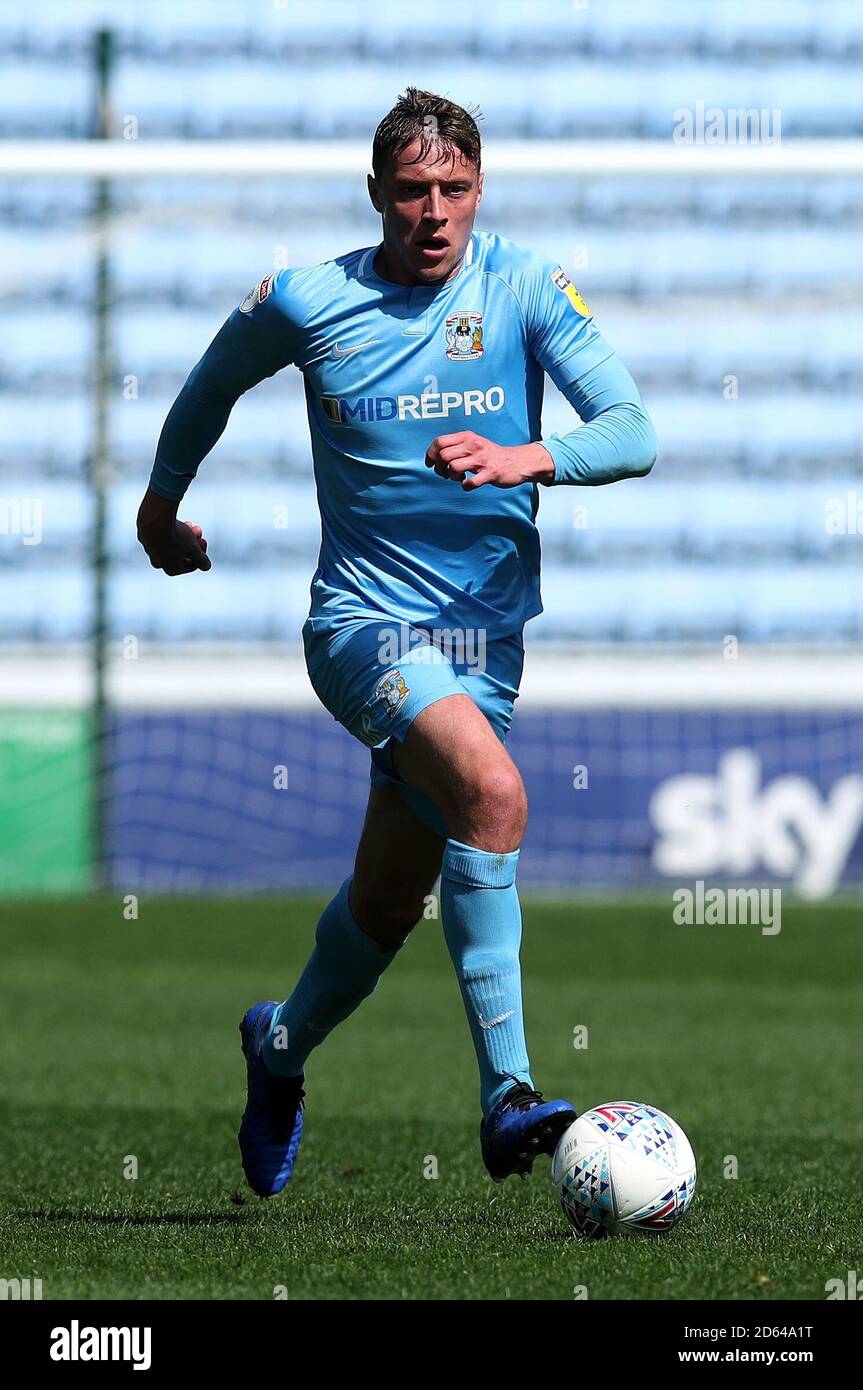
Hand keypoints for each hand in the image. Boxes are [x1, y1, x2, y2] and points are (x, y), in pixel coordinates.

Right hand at [136, 487, 210, 574]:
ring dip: (183, 534)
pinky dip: (170, 529)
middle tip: (198, 529)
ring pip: (171, 543)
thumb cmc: (176, 536)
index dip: (201, 553)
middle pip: (181, 553)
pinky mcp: (144, 537)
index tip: (203, 540)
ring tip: (189, 523)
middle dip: (192, 542)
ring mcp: (149, 550)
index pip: (192, 564)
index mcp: (171, 569)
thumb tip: (206, 566)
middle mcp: (158, 562)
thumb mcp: (193, 549)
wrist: (154, 518)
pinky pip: (160, 535)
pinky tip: (174, 520)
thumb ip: (202, 560)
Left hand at [424, 433, 554, 489]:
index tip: (432, 464)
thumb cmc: (491, 455)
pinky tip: (469, 484)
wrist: (518, 461)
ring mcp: (482, 459)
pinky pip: (470, 482)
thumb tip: (435, 457)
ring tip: (459, 477)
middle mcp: (474, 445)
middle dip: (439, 468)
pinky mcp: (490, 473)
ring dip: (451, 477)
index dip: (430, 455)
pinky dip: (466, 486)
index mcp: (467, 437)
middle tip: (446, 474)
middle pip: (443, 456)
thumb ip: (456, 446)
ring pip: (453, 468)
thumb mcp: (474, 443)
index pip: (439, 442)